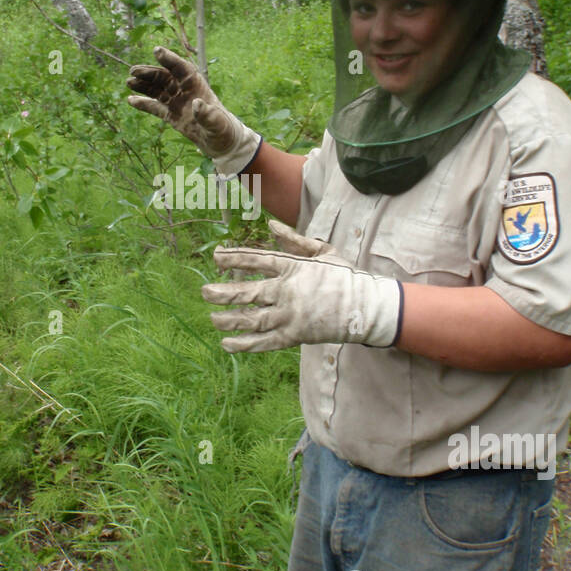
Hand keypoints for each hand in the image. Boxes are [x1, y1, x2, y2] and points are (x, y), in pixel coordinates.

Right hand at [127, 45, 260, 176]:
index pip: (182, 69)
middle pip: (165, 77)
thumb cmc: (223, 130)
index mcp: (197, 87)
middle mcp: (185, 91)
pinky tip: (130, 100)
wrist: (222, 143)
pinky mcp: (171, 115)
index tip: (157, 50)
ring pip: (157, 90)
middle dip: (149, 73)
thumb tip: (197, 104)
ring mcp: (177, 103)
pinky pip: (155, 107)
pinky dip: (144, 104)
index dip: (170, 59)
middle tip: (133, 70)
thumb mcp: (218, 123)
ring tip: (128, 82)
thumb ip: (208, 114)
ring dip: (143, 85)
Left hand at [201, 220, 401, 352]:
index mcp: (294, 268)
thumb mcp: (322, 252)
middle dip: (223, 293)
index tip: (216, 258)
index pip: (257, 261)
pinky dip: (244, 344)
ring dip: (229, 320)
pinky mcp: (295, 336)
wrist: (366, 308)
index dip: (234, 259)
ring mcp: (290, 316)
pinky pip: (264, 342)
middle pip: (248, 292)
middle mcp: (288, 291)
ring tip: (213, 319)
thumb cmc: (344, 276)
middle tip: (204, 292)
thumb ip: (294, 241)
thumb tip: (271, 226)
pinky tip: (227, 344)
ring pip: (252, 319)